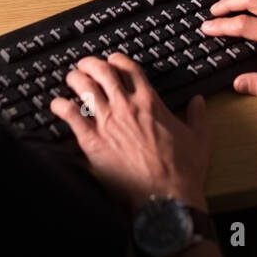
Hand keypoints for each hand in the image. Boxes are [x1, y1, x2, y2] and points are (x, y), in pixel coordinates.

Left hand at [50, 53, 211, 211]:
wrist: (166, 197)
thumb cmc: (182, 170)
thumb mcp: (199, 138)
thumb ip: (198, 116)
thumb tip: (198, 102)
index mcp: (150, 101)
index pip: (129, 68)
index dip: (117, 60)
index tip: (112, 61)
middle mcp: (126, 106)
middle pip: (102, 72)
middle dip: (90, 64)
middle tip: (84, 65)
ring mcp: (107, 122)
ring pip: (84, 88)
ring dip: (75, 79)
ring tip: (71, 79)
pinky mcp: (93, 142)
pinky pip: (71, 116)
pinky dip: (61, 106)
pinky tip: (57, 105)